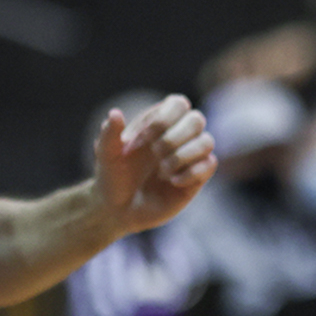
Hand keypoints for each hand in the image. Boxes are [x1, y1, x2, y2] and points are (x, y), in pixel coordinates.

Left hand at [93, 94, 217, 234]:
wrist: (119, 211)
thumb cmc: (112, 178)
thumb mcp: (105, 155)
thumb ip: (109, 134)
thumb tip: (115, 114)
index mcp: (158, 123)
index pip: (178, 104)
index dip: (164, 119)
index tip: (142, 140)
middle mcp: (178, 136)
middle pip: (196, 119)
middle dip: (174, 138)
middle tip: (155, 155)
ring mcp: (189, 156)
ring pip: (207, 141)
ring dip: (182, 156)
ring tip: (162, 172)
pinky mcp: (197, 177)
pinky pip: (209, 164)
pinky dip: (191, 173)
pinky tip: (172, 182)